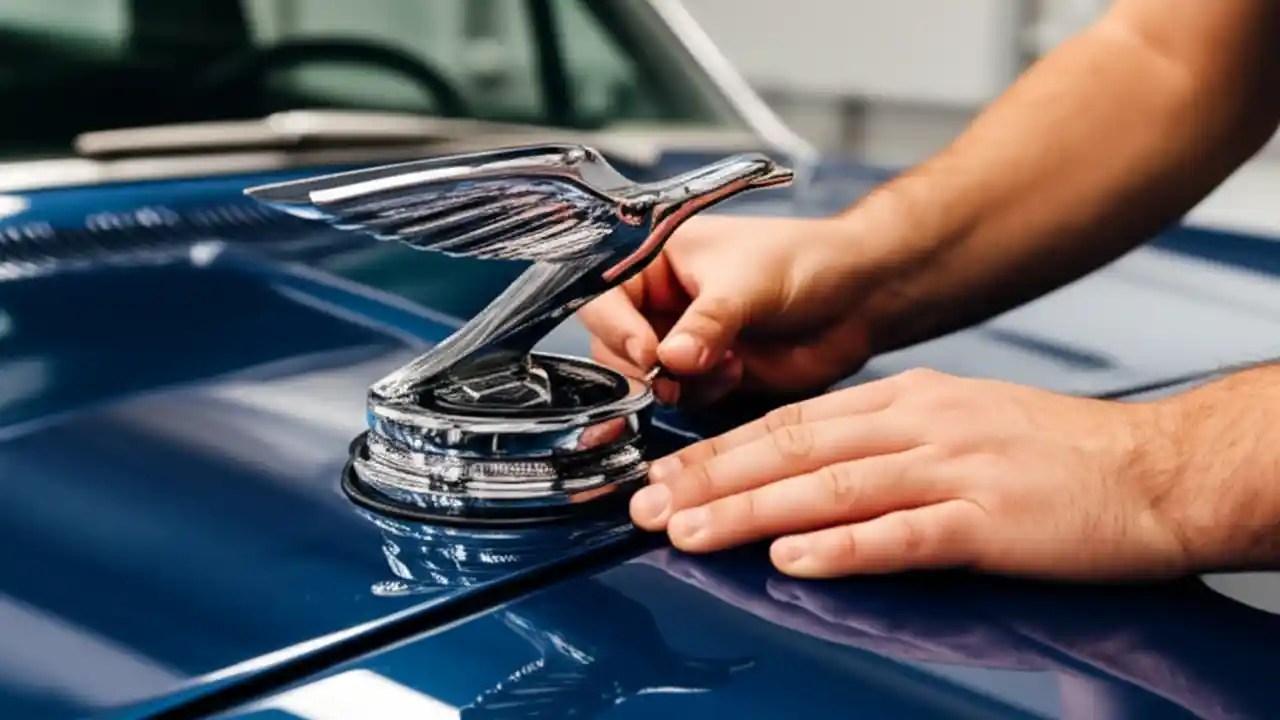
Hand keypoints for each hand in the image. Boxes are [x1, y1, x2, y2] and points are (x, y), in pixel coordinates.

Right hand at [577, 214, 873, 405]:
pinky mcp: (703, 373)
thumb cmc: (806, 263)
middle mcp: (659, 298)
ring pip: (643, 377)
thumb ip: (706, 322)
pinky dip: (700, 394)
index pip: (605, 293)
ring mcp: (680, 337)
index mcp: (655, 256)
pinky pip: (679, 396)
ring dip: (678, 383)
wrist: (859, 299)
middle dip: (644, 365)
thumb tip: (669, 358)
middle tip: (676, 373)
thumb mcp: (748, 284)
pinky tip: (737, 372)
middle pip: (614, 344)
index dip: (617, 327)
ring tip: (724, 365)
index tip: (648, 353)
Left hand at [629, 367, 1191, 580]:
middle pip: (793, 450)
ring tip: (691, 532)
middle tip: (648, 505)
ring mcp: (953, 470)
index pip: (792, 423)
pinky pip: (903, 535)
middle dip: (711, 479)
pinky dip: (844, 549)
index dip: (720, 450)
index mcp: (907, 400)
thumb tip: (811, 461)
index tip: (665, 473)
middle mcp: (919, 425)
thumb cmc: (1054, 452)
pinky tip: (794, 561)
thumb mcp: (956, 420)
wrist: (1153, 467)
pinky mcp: (989, 520)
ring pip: (831, 488)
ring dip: (751, 512)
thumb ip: (883, 438)